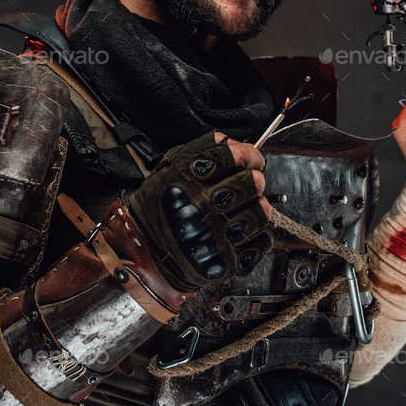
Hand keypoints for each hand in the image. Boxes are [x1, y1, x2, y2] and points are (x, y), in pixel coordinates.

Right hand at [125, 130, 272, 289]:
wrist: (145, 247)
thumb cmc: (161, 203)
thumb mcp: (173, 165)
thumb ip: (206, 148)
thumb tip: (240, 145)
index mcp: (190, 178)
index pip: (236, 156)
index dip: (250, 155)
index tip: (252, 158)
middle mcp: (203, 205)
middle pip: (252, 183)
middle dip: (255, 180)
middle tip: (251, 182)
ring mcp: (216, 235)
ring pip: (260, 213)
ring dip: (258, 208)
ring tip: (246, 207)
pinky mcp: (226, 260)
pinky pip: (260, 242)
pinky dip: (257, 234)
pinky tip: (242, 229)